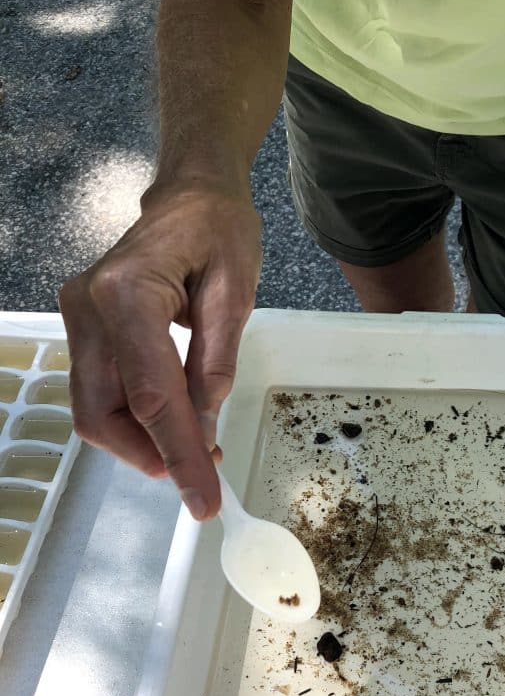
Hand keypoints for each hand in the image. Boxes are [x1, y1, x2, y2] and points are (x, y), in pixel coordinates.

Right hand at [59, 183, 261, 519]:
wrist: (190, 194)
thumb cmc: (219, 231)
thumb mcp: (236, 294)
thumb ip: (214, 362)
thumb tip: (201, 426)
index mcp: (128, 294)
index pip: (149, 397)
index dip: (177, 455)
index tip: (204, 501)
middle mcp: (88, 308)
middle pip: (102, 414)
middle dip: (149, 455)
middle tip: (202, 473)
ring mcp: (77, 317)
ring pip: (94, 411)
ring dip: (141, 442)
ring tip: (194, 447)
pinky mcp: (82, 327)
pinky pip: (99, 392)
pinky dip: (134, 419)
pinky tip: (172, 422)